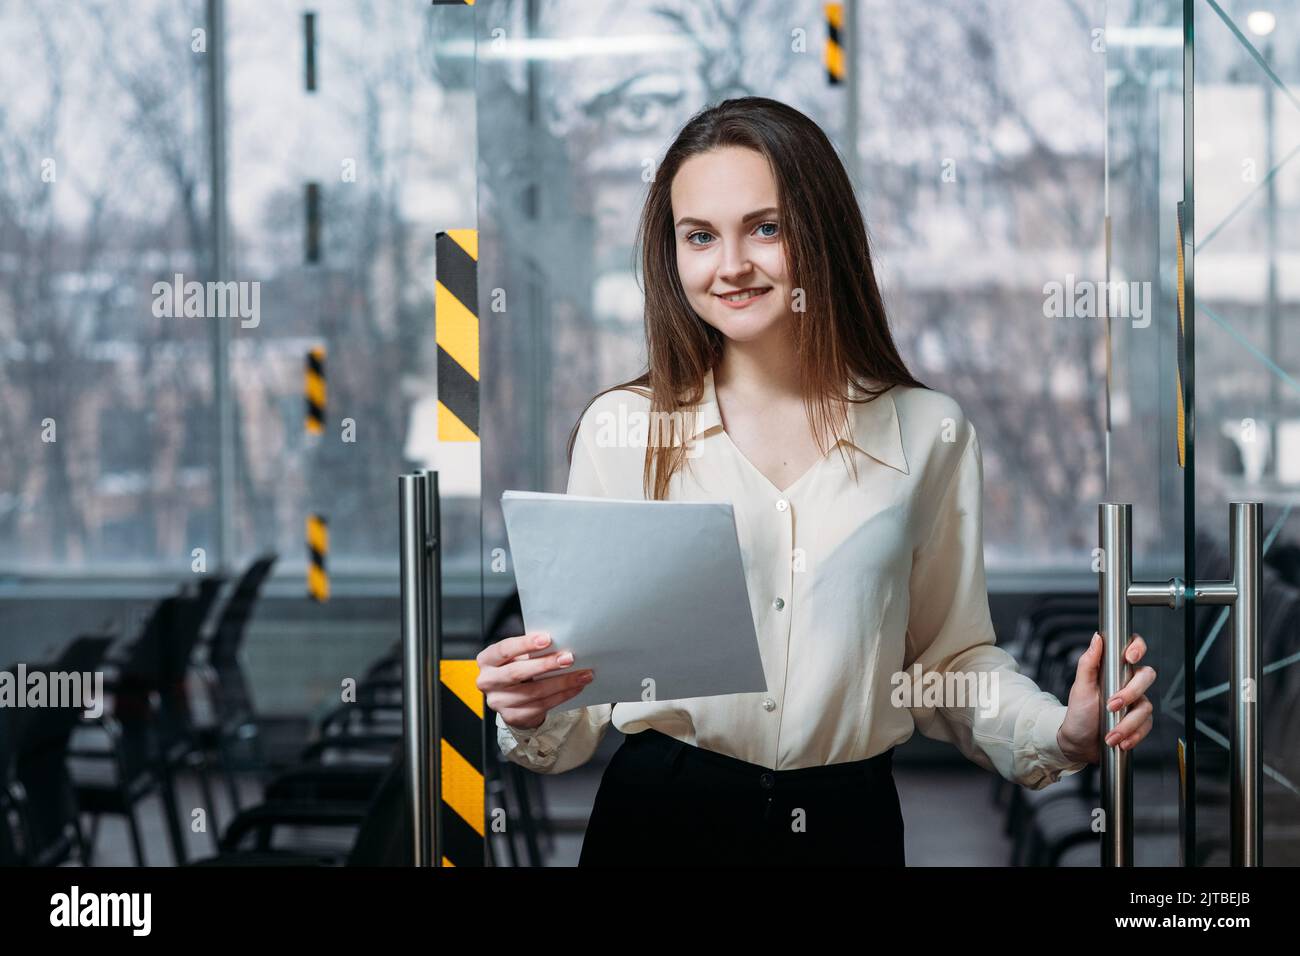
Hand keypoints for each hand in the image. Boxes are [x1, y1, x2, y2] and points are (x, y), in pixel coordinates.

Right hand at [476, 631, 593, 730]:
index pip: (504, 649)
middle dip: (546, 664)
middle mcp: (488, 681)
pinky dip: (562, 695)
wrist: (512, 699)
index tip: (547, 639)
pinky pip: (542, 705)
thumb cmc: (517, 669)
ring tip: (582, 674)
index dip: (525, 644)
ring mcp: (498, 702)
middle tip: (569, 658)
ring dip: (562, 682)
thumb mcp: (517, 656)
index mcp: (487, 660)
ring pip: (534, 691)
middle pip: (518, 672)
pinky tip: (575, 688)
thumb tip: (560, 642)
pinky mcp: (512, 716)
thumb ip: (530, 650)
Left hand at [1056, 631, 1155, 764]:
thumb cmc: (1079, 712)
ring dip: (1127, 723)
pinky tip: (1119, 741)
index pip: (1133, 649)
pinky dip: (1133, 735)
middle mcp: (1128, 683)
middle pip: (1147, 676)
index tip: (1130, 657)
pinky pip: (1147, 725)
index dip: (1138, 647)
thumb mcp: (1081, 687)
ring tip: (1110, 734)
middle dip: (1131, 693)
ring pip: (1146, 706)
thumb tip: (1097, 638)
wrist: (1079, 742)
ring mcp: (1136, 702)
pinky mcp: (1140, 721)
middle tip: (1111, 706)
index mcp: (1114, 670)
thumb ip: (1089, 662)